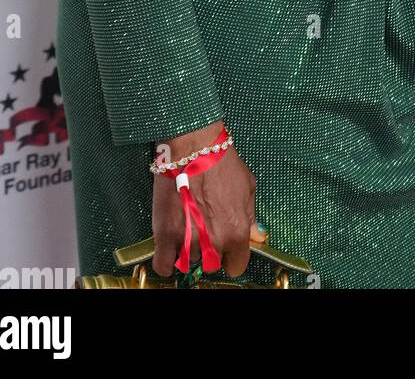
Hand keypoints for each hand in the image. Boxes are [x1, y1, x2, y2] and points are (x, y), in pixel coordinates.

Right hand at [151, 120, 257, 277]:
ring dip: (189, 249)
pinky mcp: (165, 236)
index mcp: (236, 232)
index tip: (226, 249)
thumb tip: (251, 234)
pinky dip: (166, 262)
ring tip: (187, 226)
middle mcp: (214, 242)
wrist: (194, 148)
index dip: (231, 257)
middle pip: (212, 265)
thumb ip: (249, 216)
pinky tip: (169, 251)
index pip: (237, 266)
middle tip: (205, 231)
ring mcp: (188, 241)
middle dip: (210, 251)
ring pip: (189, 262)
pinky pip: (163, 265)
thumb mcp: (248, 187)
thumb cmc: (223, 164)